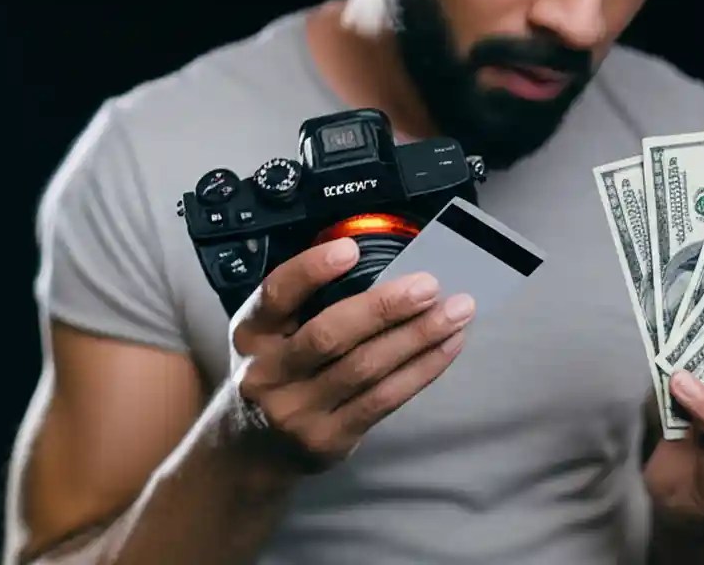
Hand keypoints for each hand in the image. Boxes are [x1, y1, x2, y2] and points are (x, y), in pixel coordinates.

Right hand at [229, 237, 474, 471]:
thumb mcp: (269, 336)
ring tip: (455, 312)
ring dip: (417, 337)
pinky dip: (421, 370)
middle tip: (429, 285)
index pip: (276, 295)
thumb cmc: (274, 374)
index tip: (351, 250)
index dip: (311, 270)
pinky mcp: (329, 439)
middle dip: (384, 307)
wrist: (249, 453)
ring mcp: (298, 411)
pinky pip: (383, 399)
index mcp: (252, 334)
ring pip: (365, 368)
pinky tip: (447, 347)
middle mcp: (267, 373)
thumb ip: (306, 305)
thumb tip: (382, 267)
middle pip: (329, 335)